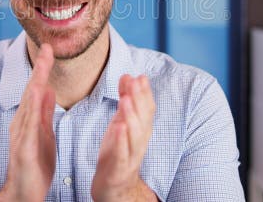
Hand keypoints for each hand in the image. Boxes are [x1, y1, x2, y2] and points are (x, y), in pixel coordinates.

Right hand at [0, 44, 56, 201]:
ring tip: (42, 66)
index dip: (43, 68)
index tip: (50, 49)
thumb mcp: (44, 133)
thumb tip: (48, 89)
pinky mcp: (24, 150)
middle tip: (47, 48)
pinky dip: (33, 113)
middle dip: (39, 69)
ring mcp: (21, 136)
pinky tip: (37, 101)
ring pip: (28, 106)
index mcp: (29, 119)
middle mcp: (22, 123)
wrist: (23, 193)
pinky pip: (29, 128)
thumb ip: (44, 112)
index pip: (36, 88)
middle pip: (31, 91)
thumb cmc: (34, 165)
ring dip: (35, 85)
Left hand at [91, 74, 156, 200]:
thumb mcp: (121, 122)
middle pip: (143, 119)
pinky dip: (120, 141)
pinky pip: (121, 154)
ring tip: (125, 100)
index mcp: (141, 130)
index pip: (147, 109)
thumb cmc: (118, 151)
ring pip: (135, 135)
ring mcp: (130, 156)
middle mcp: (139, 142)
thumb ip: (126, 100)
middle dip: (139, 100)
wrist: (115, 187)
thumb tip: (128, 75)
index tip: (141, 76)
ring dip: (131, 116)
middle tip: (133, 82)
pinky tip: (118, 127)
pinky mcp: (119, 169)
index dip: (145, 93)